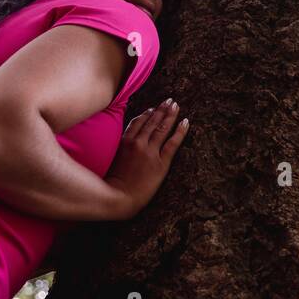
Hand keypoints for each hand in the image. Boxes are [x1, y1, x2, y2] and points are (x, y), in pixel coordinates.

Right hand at [104, 99, 189, 218]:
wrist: (119, 197)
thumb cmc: (113, 183)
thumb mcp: (113, 160)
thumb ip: (121, 149)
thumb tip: (127, 143)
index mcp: (125, 142)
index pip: (138, 122)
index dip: (147, 114)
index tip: (153, 108)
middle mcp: (138, 143)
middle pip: (152, 122)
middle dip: (161, 110)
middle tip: (169, 100)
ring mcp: (150, 152)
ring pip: (162, 128)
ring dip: (170, 115)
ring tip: (176, 106)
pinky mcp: (161, 162)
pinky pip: (173, 143)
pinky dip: (180, 131)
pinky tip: (186, 122)